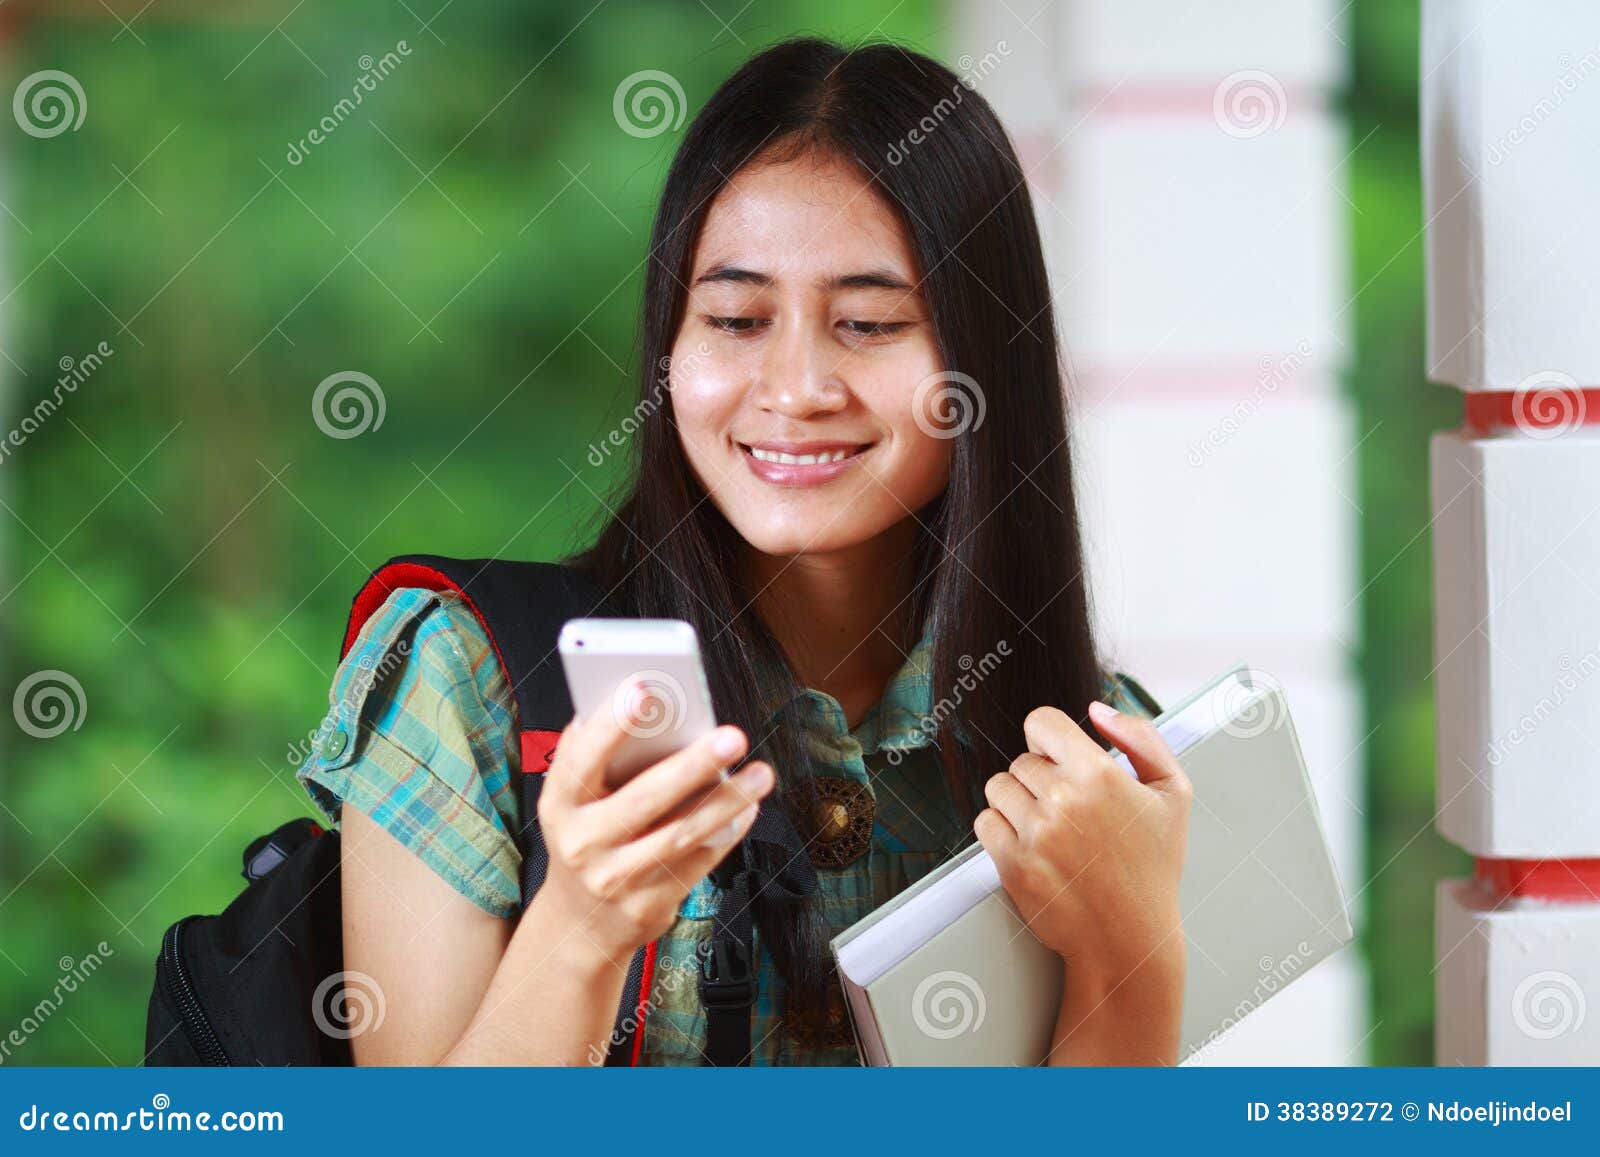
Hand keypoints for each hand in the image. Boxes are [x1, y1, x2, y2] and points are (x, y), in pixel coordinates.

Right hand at [533, 684, 773, 964]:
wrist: (579, 923)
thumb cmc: (586, 837)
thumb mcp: (573, 801)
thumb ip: (593, 756)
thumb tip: (631, 697)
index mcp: (560, 805)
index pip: (581, 760)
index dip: (610, 726)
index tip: (644, 690)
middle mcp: (583, 844)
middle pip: (644, 800)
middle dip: (692, 766)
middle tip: (733, 735)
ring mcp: (615, 879)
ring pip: (681, 835)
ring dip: (727, 802)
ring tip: (760, 774)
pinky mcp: (648, 906)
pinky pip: (697, 865)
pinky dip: (727, 834)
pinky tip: (748, 808)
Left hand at [975, 700, 1190, 997]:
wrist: (1128, 939)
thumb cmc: (1151, 868)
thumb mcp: (1172, 794)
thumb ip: (1141, 739)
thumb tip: (1096, 710)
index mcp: (1098, 774)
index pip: (1040, 722)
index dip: (1049, 739)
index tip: (1060, 759)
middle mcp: (1062, 799)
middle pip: (1021, 760)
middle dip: (1041, 779)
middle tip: (1071, 812)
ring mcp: (1034, 832)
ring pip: (999, 788)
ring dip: (1018, 803)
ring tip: (1052, 830)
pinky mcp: (1011, 863)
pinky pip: (985, 822)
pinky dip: (1001, 831)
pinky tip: (1033, 847)